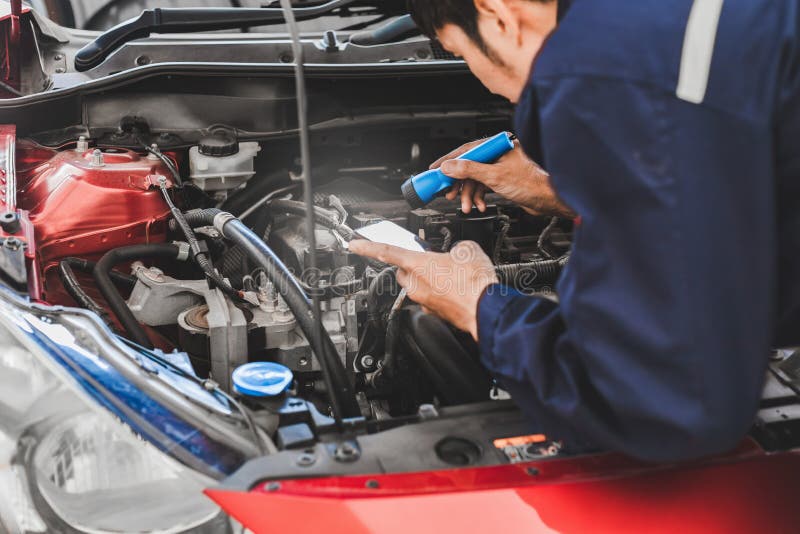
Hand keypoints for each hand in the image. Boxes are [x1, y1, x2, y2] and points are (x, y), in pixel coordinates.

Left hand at [349, 240, 498, 340]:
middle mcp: (417, 285)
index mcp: (419, 265)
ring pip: (417, 287)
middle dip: (412, 265)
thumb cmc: (476, 283)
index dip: (367, 247)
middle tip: (430, 260)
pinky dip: (440, 293)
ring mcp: (425, 301)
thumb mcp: (467, 250)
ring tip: (450, 276)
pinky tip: (456, 290)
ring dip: (427, 280)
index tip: (354, 245)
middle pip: (403, 272)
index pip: (386, 252)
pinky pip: (431, 299)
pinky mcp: (435, 313)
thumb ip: (456, 248)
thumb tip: (457, 253)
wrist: (486, 309)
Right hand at [430, 138, 574, 216]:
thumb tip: (450, 166)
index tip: (436, 169)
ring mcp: (500, 167)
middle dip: (459, 183)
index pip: (466, 150)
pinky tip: (479, 204)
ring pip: (475, 179)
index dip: (449, 161)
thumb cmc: (532, 183)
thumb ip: (470, 170)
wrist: (549, 199)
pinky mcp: (502, 179)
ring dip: (469, 194)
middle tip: (448, 192)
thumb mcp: (495, 176)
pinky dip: (478, 196)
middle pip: (468, 166)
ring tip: (466, 205)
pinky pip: (483, 186)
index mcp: (497, 145)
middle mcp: (498, 154)